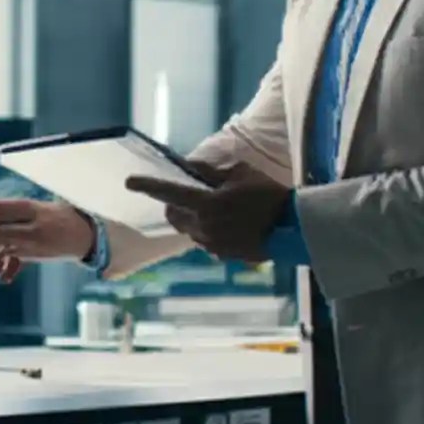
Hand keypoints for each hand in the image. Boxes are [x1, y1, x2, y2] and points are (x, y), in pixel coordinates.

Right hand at [0, 198, 96, 283]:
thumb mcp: (32, 238)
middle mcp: (12, 215)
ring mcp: (19, 226)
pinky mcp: (27, 238)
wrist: (89, 238)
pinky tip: (8, 277)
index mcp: (11, 209)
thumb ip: (4, 235)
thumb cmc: (61, 235)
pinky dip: (7, 263)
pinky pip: (9, 249)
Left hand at [125, 161, 290, 262]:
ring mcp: (212, 244)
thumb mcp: (240, 173)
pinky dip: (207, 230)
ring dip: (192, 218)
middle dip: (173, 206)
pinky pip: (205, 241)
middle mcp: (204, 227)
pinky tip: (228, 223)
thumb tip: (192, 169)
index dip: (147, 186)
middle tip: (188, 196)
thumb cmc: (269, 195)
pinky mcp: (223, 255)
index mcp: (206, 205)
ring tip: (216, 208)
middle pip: (173, 216)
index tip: (130, 181)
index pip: (169, 193)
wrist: (293, 228)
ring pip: (188, 230)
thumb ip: (211, 172)